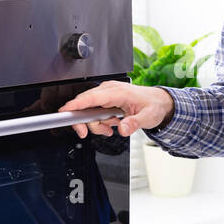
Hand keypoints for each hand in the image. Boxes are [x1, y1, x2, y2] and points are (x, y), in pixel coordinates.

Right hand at [57, 80, 174, 138]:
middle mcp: (109, 90)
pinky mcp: (105, 99)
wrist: (159, 102)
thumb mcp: (148, 117)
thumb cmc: (153, 105)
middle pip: (85, 105)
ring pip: (88, 110)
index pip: (92, 97)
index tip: (64, 111)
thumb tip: (123, 128)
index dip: (76, 105)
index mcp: (118, 91)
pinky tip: (112, 123)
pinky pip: (94, 111)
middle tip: (91, 133)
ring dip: (96, 124)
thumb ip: (134, 123)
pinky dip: (100, 121)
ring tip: (112, 128)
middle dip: (86, 122)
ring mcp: (106, 94)